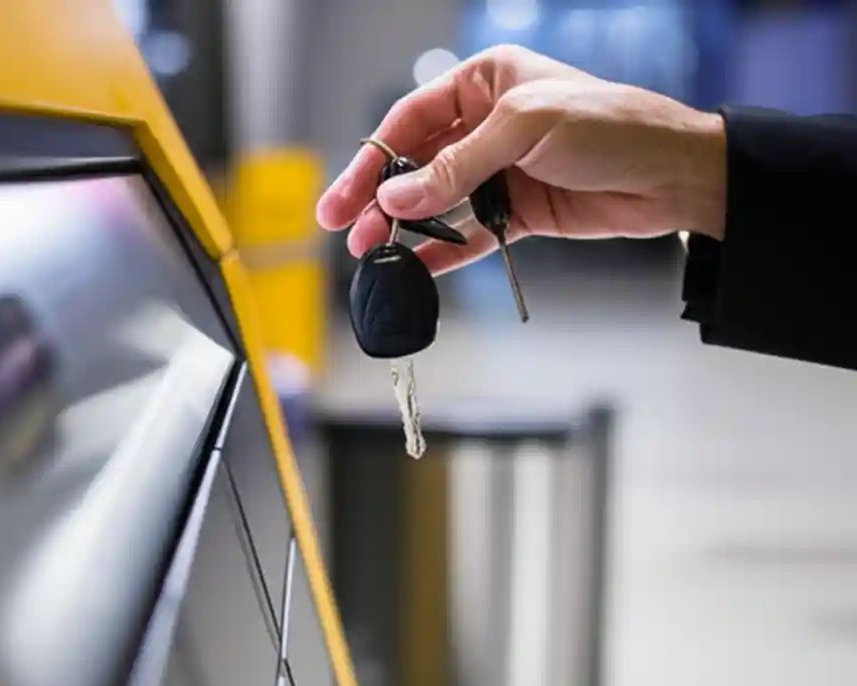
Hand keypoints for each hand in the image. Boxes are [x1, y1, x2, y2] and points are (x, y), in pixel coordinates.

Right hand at [316, 45, 726, 275]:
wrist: (677, 175)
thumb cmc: (613, 125)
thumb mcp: (525, 129)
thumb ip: (457, 167)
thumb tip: (397, 197)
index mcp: (485, 82)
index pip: (410, 120)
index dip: (372, 158)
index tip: (344, 195)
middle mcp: (487, 124)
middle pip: (414, 163)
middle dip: (377, 197)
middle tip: (345, 229)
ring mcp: (501, 170)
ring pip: (436, 201)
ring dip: (403, 227)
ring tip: (372, 253)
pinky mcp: (518, 211)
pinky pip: (467, 234)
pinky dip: (440, 253)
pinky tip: (412, 268)